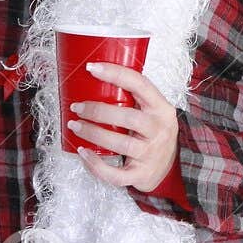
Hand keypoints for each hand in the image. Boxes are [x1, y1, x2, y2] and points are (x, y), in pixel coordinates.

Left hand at [70, 62, 179, 192]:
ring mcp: (152, 154)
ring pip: (120, 144)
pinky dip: (97, 165)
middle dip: (98, 111)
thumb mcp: (153, 111)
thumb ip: (134, 98)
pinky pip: (117, 174)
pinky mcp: (141, 174)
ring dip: (93, 134)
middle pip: (128, 117)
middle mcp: (160, 130)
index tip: (92, 68)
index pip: (140, 85)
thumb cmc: (153, 133)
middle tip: (77, 107)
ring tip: (74, 125)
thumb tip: (97, 78)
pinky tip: (83, 154)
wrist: (168, 166)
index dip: (116, 74)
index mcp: (162, 108)